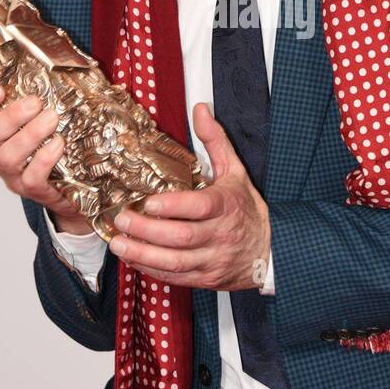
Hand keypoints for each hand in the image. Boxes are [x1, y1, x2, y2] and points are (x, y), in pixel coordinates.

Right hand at [0, 84, 93, 234]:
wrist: (71, 186)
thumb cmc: (51, 143)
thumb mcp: (39, 117)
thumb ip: (36, 94)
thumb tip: (51, 59)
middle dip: (9, 117)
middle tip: (35, 102)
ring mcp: (12, 174)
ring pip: (7, 157)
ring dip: (30, 135)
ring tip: (52, 119)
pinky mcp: (32, 189)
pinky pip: (30, 178)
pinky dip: (44, 159)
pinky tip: (58, 143)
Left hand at [108, 102, 270, 290]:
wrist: (270, 249)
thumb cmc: (247, 209)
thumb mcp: (235, 171)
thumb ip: (215, 141)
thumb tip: (200, 110)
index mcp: (226, 205)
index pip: (200, 207)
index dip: (173, 206)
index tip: (149, 202)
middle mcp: (220, 234)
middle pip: (181, 237)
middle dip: (148, 230)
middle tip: (123, 219)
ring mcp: (213, 259)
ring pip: (176, 262)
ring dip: (143, 254)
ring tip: (119, 244)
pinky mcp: (206, 278)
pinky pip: (176, 277)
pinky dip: (152, 270)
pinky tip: (134, 259)